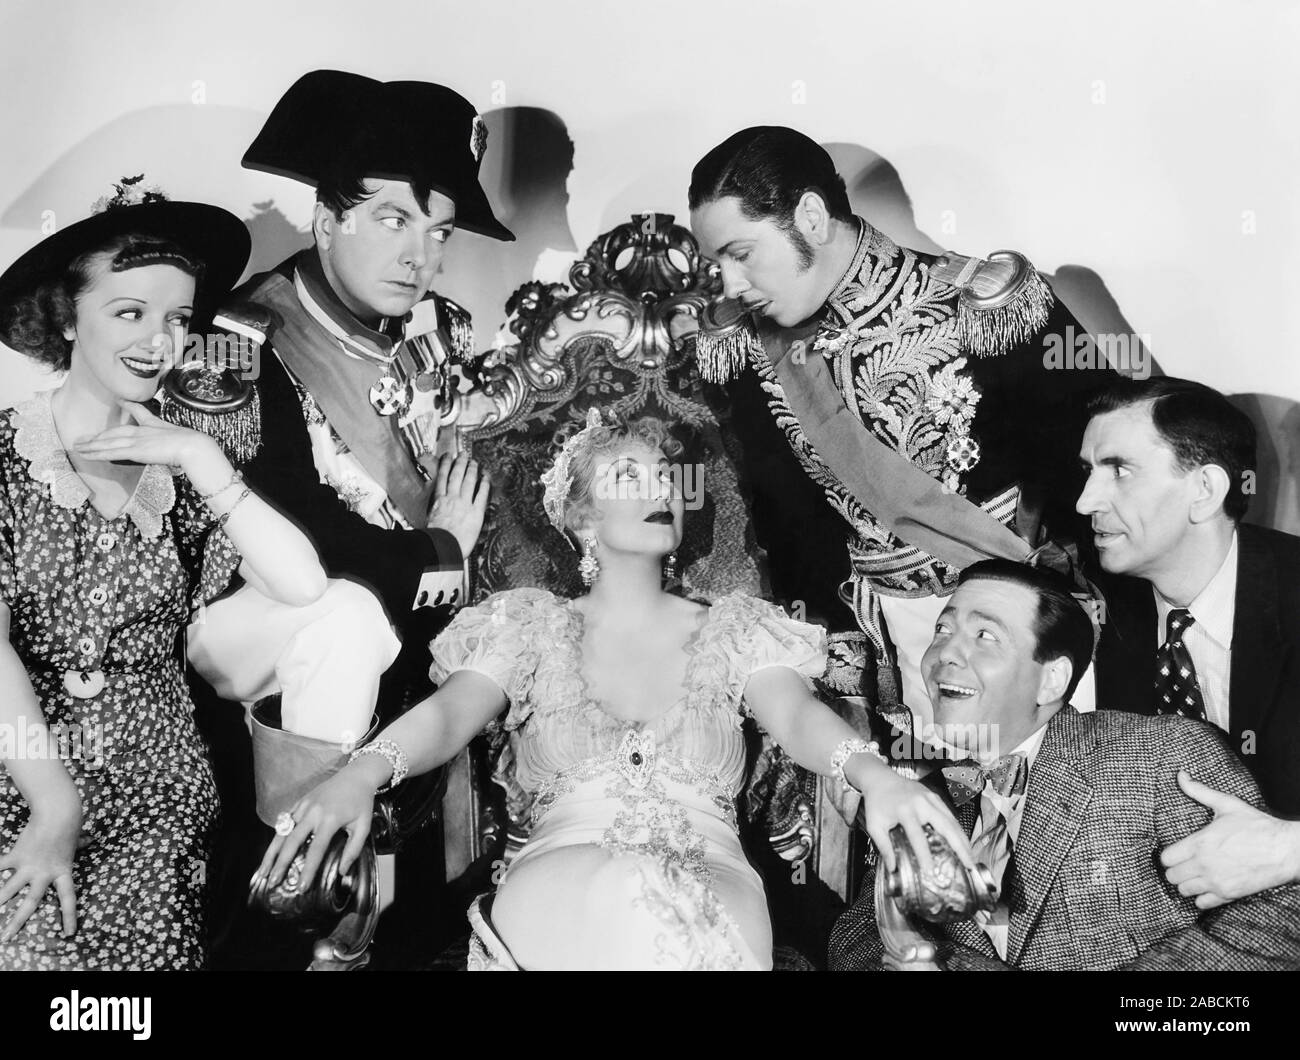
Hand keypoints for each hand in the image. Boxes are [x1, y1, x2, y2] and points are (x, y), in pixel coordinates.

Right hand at [0, 808, 80, 942]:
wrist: (58, 813)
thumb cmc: (69, 825)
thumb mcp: (77, 840)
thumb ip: (81, 845)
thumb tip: (91, 840)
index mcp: (63, 872)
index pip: (69, 899)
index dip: (70, 916)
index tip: (70, 933)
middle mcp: (45, 874)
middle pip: (32, 902)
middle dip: (18, 921)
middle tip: (7, 937)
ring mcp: (29, 866)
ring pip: (9, 890)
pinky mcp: (16, 856)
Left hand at [72, 401, 220, 479]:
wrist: (192, 446)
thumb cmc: (192, 443)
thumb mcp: (183, 435)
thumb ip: (178, 436)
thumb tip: (180, 436)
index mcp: (152, 426)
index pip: (137, 414)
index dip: (127, 406)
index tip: (120, 400)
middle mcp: (140, 432)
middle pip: (113, 433)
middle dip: (97, 437)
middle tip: (81, 440)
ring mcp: (136, 441)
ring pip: (107, 442)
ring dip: (90, 446)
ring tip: (77, 447)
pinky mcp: (133, 450)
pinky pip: (110, 452)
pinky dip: (96, 453)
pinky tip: (86, 454)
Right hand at [254, 767, 376, 893]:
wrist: (356, 776)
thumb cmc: (361, 802)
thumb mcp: (364, 826)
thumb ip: (353, 849)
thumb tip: (342, 872)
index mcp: (330, 819)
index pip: (316, 850)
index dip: (307, 870)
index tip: (301, 887)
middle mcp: (313, 812)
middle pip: (292, 841)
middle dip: (281, 864)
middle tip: (273, 882)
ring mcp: (304, 805)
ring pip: (282, 832)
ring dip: (271, 852)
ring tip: (263, 871)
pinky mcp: (300, 802)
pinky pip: (284, 821)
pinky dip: (275, 837)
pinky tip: (270, 852)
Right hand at [426, 452, 489, 556]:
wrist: (442, 548)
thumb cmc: (434, 540)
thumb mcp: (428, 522)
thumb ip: (433, 513)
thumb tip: (433, 513)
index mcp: (438, 501)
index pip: (442, 478)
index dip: (445, 465)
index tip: (448, 457)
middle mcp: (451, 498)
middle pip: (456, 475)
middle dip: (460, 463)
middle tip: (463, 454)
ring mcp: (464, 504)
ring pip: (468, 481)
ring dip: (472, 469)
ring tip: (474, 461)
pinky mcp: (476, 512)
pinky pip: (481, 494)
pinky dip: (484, 484)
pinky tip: (486, 477)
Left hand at [854, 762, 976, 877]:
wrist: (880, 778)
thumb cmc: (877, 803)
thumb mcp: (874, 825)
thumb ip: (883, 846)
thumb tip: (893, 868)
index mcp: (904, 810)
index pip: (917, 836)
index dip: (924, 855)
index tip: (931, 872)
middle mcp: (921, 803)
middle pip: (945, 826)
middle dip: (959, 847)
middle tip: (969, 865)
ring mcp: (930, 797)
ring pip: (952, 820)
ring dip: (963, 840)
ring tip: (971, 858)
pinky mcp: (935, 796)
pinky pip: (950, 815)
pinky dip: (959, 830)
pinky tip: (963, 843)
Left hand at [1161, 770, 1299, 907]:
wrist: (1286, 850)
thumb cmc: (1257, 826)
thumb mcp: (1227, 804)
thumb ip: (1199, 791)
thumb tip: (1180, 775)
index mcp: (1199, 843)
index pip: (1166, 858)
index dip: (1169, 855)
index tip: (1177, 852)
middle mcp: (1204, 865)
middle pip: (1171, 876)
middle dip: (1175, 869)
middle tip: (1184, 864)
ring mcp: (1216, 882)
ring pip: (1184, 891)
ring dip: (1186, 884)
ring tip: (1195, 875)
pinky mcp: (1229, 894)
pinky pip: (1202, 904)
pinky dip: (1201, 898)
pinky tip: (1207, 887)